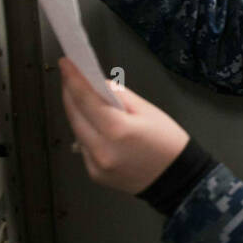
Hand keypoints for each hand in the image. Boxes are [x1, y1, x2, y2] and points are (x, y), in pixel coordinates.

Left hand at [58, 57, 189, 194]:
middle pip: (75, 114)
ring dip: (76, 112)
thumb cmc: (168, 143)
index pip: (86, 99)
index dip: (73, 79)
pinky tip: (92, 123)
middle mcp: (102, 149)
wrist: (176, 179)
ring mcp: (96, 164)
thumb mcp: (148, 111)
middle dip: (70, 93)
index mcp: (118, 130)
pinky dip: (85, 132)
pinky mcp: (95, 174)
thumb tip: (99, 85)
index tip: (66, 64)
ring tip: (80, 97)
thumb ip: (119, 95)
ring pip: (76, 130)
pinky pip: (83, 146)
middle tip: (70, 76)